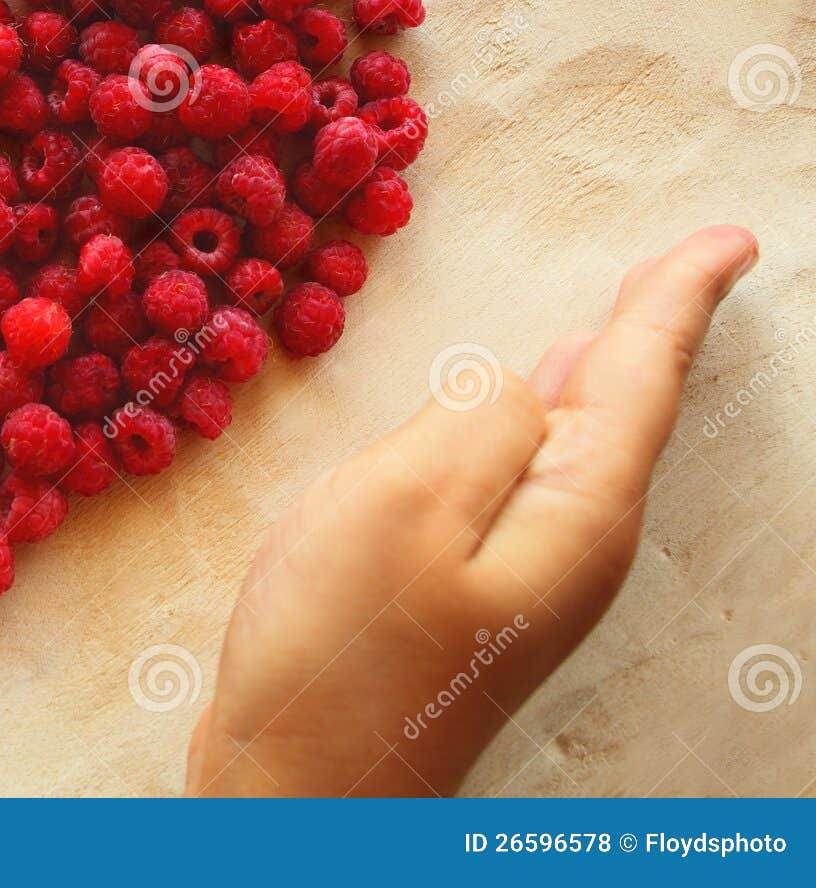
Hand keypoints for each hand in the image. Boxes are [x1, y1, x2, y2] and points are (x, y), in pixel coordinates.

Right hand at [187, 225, 757, 796]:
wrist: (301, 790)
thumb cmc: (341, 651)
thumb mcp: (401, 500)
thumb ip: (476, 420)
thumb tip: (519, 389)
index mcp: (573, 514)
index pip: (642, 379)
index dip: (678, 299)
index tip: (728, 240)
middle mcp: (574, 545)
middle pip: (630, 412)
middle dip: (656, 330)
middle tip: (689, 263)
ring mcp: (528, 576)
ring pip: (584, 446)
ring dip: (604, 372)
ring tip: (628, 317)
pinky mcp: (478, 591)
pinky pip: (533, 478)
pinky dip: (544, 422)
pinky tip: (536, 407)